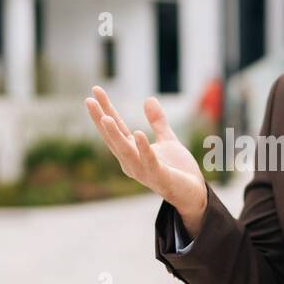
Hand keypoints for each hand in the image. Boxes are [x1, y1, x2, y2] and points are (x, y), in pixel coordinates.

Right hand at [85, 85, 207, 234]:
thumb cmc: (178, 169)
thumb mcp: (167, 140)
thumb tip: (148, 99)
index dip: (105, 109)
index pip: (116, 128)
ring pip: (124, 150)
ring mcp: (143, 171)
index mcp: (132, 152)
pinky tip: (138, 133)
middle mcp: (131, 162)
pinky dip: (143, 148)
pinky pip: (149, 161)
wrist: (194, 193)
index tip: (95, 90)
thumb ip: (157, 122)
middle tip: (89, 100)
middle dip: (101, 119)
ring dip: (114, 134)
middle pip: (113, 138)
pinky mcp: (159, 176)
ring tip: (105, 117)